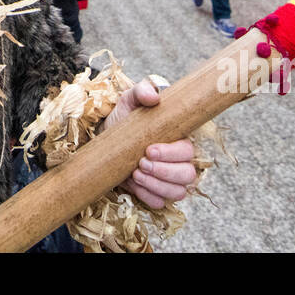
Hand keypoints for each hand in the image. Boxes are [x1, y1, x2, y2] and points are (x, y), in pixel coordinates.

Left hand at [101, 79, 198, 209]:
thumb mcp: (130, 99)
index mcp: (178, 137)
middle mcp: (179, 160)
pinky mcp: (155, 191)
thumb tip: (154, 97)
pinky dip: (147, 195)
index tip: (148, 149)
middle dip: (163, 171)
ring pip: (178, 192)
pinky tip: (134, 184)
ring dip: (156, 185)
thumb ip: (142, 91)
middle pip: (188, 175)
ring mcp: (169, 178)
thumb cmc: (124, 117)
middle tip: (140, 162)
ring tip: (135, 172)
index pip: (189, 151)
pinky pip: (160, 202)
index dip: (171, 154)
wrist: (105, 136)